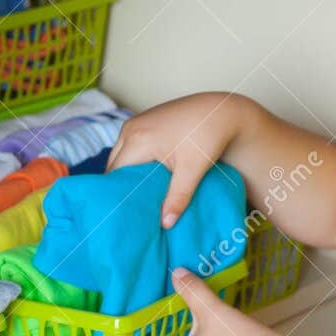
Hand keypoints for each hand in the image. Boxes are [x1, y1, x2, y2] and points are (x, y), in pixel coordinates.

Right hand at [106, 92, 244, 225]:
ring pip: (121, 155)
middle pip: (114, 165)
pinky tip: (146, 179)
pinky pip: (130, 146)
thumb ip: (178, 197)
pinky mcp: (144, 122)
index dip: (118, 194)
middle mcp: (130, 128)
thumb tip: (166, 225)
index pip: (115, 174)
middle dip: (120, 186)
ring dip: (127, 174)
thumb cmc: (207, 136)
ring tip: (138, 197)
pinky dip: (134, 162)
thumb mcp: (193, 169)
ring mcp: (136, 123)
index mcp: (137, 139)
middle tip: (130, 211)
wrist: (221, 110)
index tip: (124, 214)